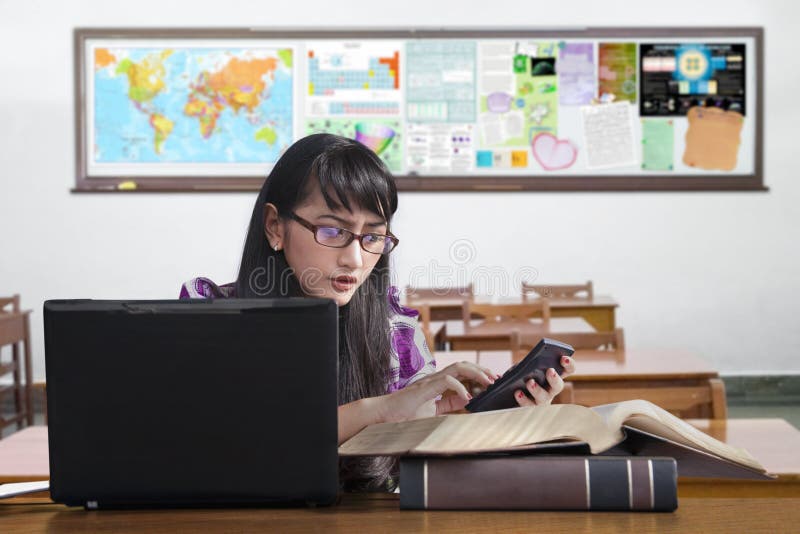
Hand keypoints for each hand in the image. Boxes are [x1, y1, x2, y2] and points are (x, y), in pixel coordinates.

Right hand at [376, 361, 498, 422]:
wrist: (383, 416)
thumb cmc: (403, 415)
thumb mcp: (432, 411)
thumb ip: (447, 405)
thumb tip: (465, 403)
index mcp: (437, 383)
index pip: (461, 373)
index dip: (478, 375)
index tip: (492, 381)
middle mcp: (435, 379)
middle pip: (462, 366)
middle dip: (481, 369)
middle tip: (495, 377)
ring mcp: (429, 381)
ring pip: (457, 368)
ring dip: (475, 373)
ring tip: (487, 381)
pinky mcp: (424, 388)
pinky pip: (446, 381)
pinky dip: (459, 387)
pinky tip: (467, 398)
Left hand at [513, 355, 575, 406]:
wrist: (511, 394)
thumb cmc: (522, 376)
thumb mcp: (525, 367)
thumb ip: (528, 363)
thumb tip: (526, 363)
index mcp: (554, 376)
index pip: (568, 370)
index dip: (569, 364)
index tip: (564, 358)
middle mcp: (551, 389)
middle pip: (558, 385)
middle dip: (555, 378)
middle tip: (550, 370)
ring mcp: (542, 401)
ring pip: (543, 397)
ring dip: (537, 390)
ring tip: (530, 382)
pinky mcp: (531, 409)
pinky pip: (528, 406)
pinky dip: (522, 399)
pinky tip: (517, 392)